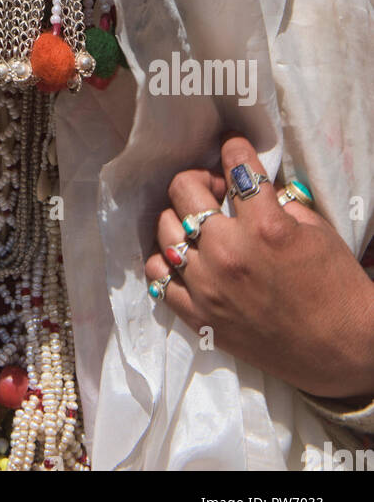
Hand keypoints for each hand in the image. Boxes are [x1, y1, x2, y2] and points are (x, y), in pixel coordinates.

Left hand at [145, 134, 373, 400]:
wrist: (341, 352)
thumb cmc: (336, 288)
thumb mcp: (317, 231)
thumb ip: (277, 202)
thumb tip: (248, 185)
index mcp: (264, 227)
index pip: (234, 166)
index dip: (234, 149)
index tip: (234, 149)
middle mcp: (228, 253)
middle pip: (184, 190)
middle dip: (201, 179)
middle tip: (218, 190)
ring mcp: (207, 287)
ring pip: (164, 229)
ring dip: (182, 218)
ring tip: (202, 225)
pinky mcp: (197, 317)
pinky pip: (159, 276)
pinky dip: (168, 260)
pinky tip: (187, 256)